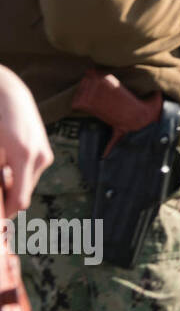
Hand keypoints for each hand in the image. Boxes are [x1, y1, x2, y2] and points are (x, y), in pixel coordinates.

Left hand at [0, 66, 52, 216]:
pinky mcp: (44, 152)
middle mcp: (38, 157)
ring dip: (11, 188)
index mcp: (23, 156)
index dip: (6, 214)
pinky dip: (17, 177)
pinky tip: (5, 169)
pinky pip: (29, 174)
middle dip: (7, 201)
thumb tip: (4, 199)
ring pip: (26, 185)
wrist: (10, 96)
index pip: (19, 200)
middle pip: (23, 195)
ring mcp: (43, 155)